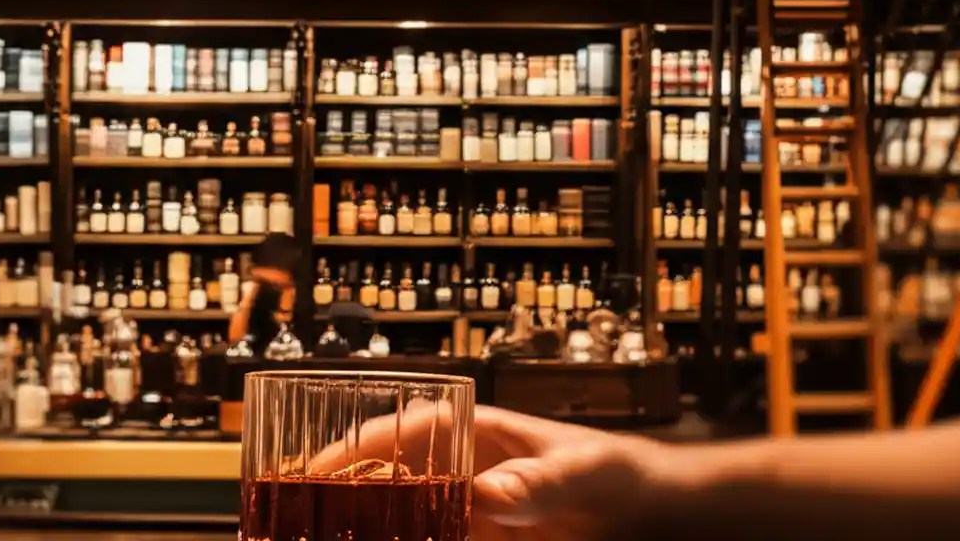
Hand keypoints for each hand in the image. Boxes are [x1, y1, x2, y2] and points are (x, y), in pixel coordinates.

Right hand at [311, 404, 661, 540]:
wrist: (655, 516)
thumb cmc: (621, 473)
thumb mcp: (583, 472)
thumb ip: (538, 482)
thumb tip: (489, 496)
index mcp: (478, 432)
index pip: (403, 430)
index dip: (355, 448)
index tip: (315, 470)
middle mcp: (465, 470)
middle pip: (390, 478)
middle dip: (348, 496)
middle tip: (304, 520)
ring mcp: (471, 512)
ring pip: (406, 518)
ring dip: (372, 528)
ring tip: (327, 539)